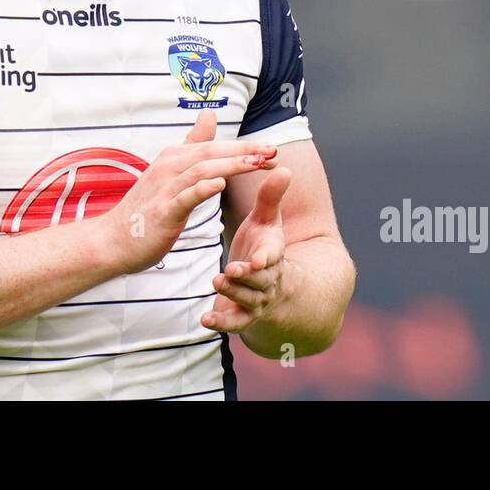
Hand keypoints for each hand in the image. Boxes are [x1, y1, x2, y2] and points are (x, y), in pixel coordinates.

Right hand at [99, 109, 278, 273]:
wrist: (112, 240)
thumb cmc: (145, 208)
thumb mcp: (169, 171)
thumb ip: (191, 144)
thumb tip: (208, 114)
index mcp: (174, 158)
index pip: (214, 146)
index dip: (243, 147)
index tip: (271, 149)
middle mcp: (169, 167)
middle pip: (211, 152)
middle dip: (244, 151)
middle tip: (273, 152)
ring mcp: (164, 189)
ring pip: (202, 170)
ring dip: (232, 165)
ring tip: (258, 164)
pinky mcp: (162, 211)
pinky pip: (184, 196)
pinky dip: (202, 188)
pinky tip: (220, 185)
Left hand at [202, 166, 290, 333]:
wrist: (273, 284)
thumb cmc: (264, 244)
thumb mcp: (267, 221)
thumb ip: (271, 197)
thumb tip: (283, 167)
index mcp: (273, 254)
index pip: (273, 256)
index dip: (266, 258)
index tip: (257, 259)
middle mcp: (268, 279)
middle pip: (260, 281)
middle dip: (246, 277)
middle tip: (230, 271)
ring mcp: (256, 299)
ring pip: (247, 300)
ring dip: (233, 293)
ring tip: (217, 282)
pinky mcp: (242, 314)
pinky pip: (235, 322)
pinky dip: (222, 323)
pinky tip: (205, 320)